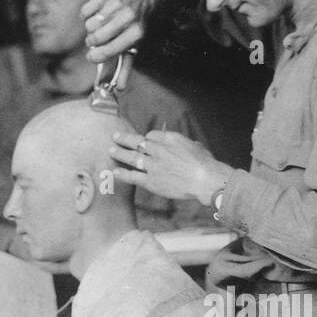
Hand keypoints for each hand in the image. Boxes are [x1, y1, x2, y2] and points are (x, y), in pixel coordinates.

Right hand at [82, 0, 159, 66]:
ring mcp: (117, 4)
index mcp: (136, 33)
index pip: (110, 50)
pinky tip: (96, 14)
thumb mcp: (134, 45)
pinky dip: (87, 15)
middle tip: (95, 40)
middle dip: (92, 42)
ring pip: (90, 24)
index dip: (96, 56)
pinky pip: (86, 10)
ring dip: (91, 28)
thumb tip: (120, 88)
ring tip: (100, 26)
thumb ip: (125, 68)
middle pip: (97, 37)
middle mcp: (128, 17)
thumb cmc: (134, 26)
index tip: (91, 57)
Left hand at [108, 129, 226, 205]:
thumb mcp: (196, 147)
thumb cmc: (205, 164)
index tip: (144, 141)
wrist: (204, 179)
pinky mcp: (151, 181)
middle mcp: (158, 150)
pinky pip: (133, 176)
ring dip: (120, 153)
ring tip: (111, 150)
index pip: (152, 135)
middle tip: (115, 136)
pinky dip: (123, 174)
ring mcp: (153, 165)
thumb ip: (188, 145)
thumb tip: (191, 145)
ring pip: (132, 157)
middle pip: (137, 142)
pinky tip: (116, 171)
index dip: (146, 138)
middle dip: (124, 138)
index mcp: (170, 139)